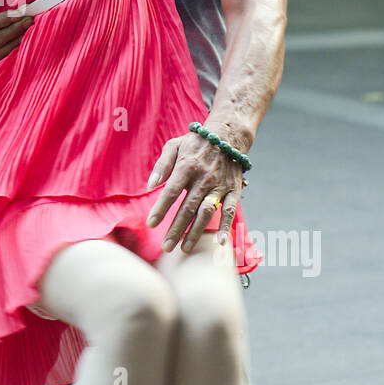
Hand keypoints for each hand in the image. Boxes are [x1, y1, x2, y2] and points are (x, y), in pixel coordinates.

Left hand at [144, 129, 245, 253]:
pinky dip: (226, 227)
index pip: (171, 192)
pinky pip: (230, 211)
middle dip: (176, 229)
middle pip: (188, 207)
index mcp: (186, 167)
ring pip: (206, 213)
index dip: (161, 209)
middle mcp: (203, 178)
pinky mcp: (233, 191)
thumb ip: (162, 165)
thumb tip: (150, 186)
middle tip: (166, 247)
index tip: (151, 224)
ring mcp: (219, 186)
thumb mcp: (174, 146)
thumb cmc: (195, 143)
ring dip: (196, 232)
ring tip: (185, 248)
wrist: (227, 136)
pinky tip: (220, 242)